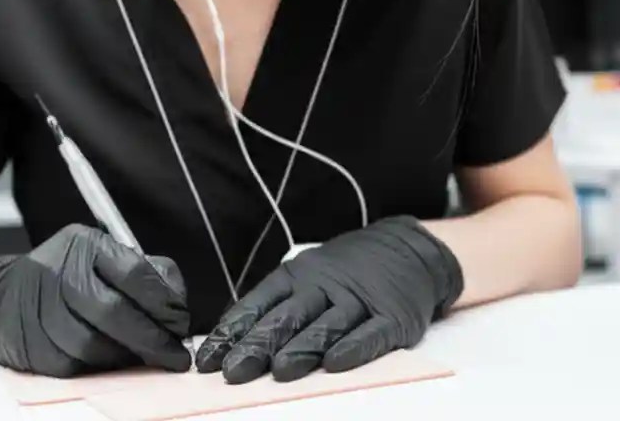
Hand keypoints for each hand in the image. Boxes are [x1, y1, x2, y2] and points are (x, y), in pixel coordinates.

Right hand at [0, 223, 190, 376]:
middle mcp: (59, 273)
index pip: (133, 271)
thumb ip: (148, 272)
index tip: (181, 321)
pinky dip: (102, 365)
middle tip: (176, 354)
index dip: (164, 301)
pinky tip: (115, 359)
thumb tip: (177, 304)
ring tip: (146, 356)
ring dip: (129, 356)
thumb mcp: (106, 257)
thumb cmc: (68, 276)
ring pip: (95, 344)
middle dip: (153, 338)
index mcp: (84, 245)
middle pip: (114, 312)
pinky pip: (76, 364)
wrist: (3, 298)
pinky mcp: (32, 346)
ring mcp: (41, 311)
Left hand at [195, 216, 462, 383]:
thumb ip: (275, 306)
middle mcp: (326, 286)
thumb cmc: (348, 271)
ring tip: (279, 371)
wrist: (411, 249)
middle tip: (234, 371)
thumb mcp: (308, 275)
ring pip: (327, 326)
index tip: (208, 359)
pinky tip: (335, 364)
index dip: (233, 331)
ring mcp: (360, 301)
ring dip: (302, 348)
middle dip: (259, 345)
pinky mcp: (392, 318)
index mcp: (299, 275)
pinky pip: (371, 335)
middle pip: (289, 316)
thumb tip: (228, 344)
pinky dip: (353, 349)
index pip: (259, 303)